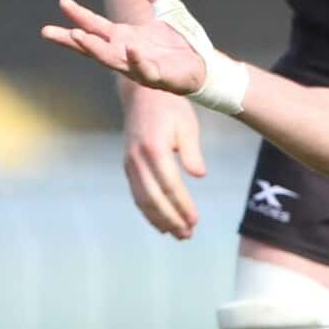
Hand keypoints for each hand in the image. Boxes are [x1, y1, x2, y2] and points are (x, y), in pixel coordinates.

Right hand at [41, 0, 208, 96]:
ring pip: (111, 60)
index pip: (95, 27)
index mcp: (124, 38)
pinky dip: (137, 61)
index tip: (63, 2)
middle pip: (92, 47)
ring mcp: (140, 67)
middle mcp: (126, 54)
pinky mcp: (160, 78)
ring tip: (76, 36)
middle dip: (71, 39)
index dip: (79, 15)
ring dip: (94, 49)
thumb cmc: (182, 41)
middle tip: (47, 31)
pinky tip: (131, 49)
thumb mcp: (166, 9)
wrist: (205, 65)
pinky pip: (145, 70)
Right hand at [121, 86, 205, 238]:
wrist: (142, 93)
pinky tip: (161, 224)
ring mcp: (130, 164)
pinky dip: (148, 212)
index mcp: (154, 148)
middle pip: (154, 198)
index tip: (195, 221)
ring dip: (159, 220)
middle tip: (187, 235)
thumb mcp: (187, 124)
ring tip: (178, 235)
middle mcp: (137, 159)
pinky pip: (137, 194)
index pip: (170, 185)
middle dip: (171, 219)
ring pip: (143, 200)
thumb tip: (199, 175)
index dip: (182, 206)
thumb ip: (191, 151)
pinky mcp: (128, 166)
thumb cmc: (170, 107)